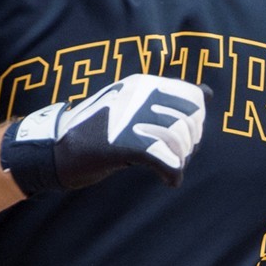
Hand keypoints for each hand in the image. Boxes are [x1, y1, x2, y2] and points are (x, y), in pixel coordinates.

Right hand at [1, 74, 206, 193]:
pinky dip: (172, 174)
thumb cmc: (97, 132)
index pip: (193, 97)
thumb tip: (208, 92)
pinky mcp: (124, 144)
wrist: (57, 151)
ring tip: (167, 168)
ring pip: (179, 141)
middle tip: (174, 156)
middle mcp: (140, 96)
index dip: (195, 121)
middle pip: (189, 121)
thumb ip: (168, 100)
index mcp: (143, 84)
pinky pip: (165, 160)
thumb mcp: (132, 106)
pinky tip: (169, 181)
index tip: (182, 136)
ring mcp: (131, 118)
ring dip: (179, 160)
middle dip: (189, 143)